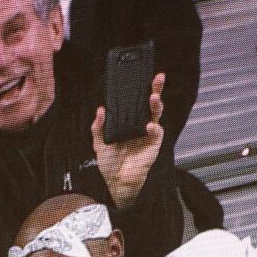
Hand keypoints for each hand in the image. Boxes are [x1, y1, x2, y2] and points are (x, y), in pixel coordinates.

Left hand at [93, 72, 165, 209]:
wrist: (117, 182)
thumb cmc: (110, 163)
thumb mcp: (98, 143)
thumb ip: (98, 127)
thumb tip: (100, 110)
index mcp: (127, 122)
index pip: (134, 102)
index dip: (138, 89)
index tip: (139, 75)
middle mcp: (140, 124)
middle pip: (149, 103)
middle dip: (155, 89)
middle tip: (157, 77)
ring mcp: (148, 133)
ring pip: (156, 114)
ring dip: (156, 104)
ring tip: (153, 97)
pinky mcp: (154, 144)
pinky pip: (157, 133)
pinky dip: (154, 128)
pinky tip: (149, 126)